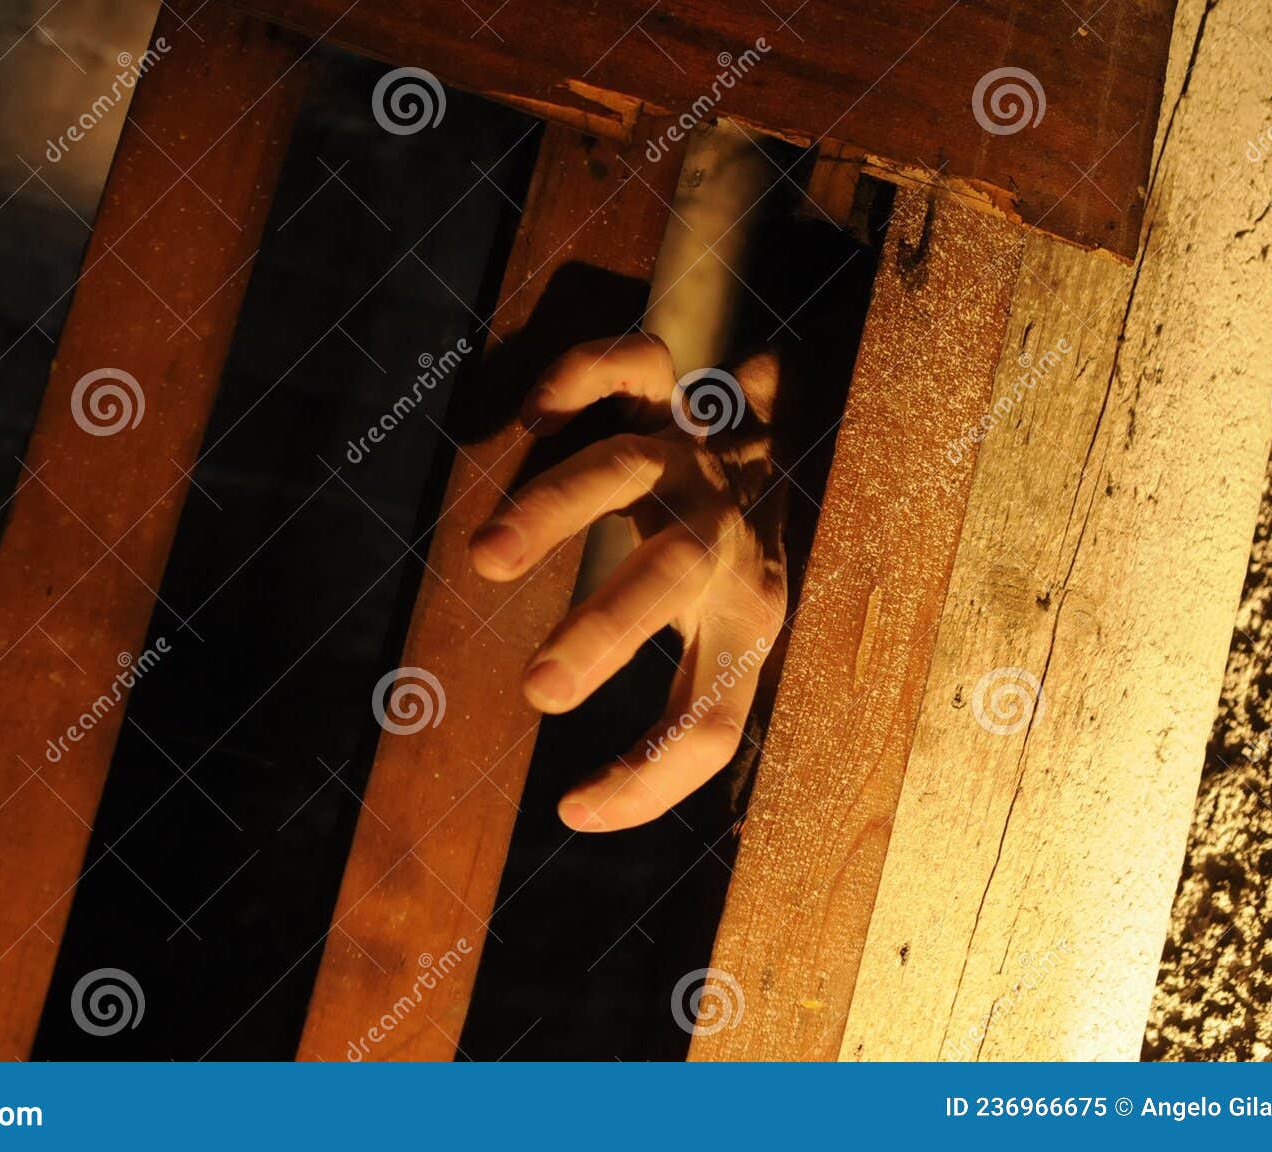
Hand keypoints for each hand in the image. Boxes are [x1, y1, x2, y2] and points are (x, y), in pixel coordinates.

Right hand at [469, 332, 785, 831]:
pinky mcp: (664, 391)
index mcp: (747, 613)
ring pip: (629, 466)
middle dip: (607, 628)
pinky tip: (534, 416)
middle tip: (538, 690)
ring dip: (559, 509)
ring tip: (488, 558)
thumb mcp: (722, 647)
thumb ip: (672, 727)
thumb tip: (581, 818)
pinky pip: (633, 365)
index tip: (572, 811)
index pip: (714, 712)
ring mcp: (692, 455)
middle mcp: (724, 533)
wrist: (783, 439)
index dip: (652, 779)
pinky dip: (583, 378)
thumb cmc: (731, 571)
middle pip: (675, 572)